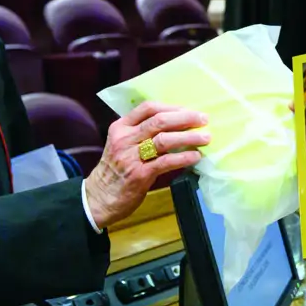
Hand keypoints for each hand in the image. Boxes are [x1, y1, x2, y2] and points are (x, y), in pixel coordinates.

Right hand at [83, 101, 209, 228]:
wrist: (99, 197)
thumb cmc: (116, 170)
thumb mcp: (122, 145)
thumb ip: (141, 133)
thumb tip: (176, 125)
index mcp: (121, 127)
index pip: (147, 108)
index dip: (171, 107)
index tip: (189, 110)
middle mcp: (125, 139)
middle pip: (159, 121)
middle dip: (185, 118)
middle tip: (203, 119)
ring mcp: (131, 157)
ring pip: (164, 140)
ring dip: (188, 137)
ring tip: (205, 138)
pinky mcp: (139, 175)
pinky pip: (166, 161)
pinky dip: (183, 157)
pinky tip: (195, 156)